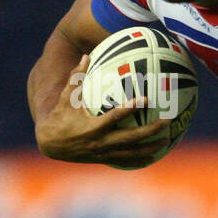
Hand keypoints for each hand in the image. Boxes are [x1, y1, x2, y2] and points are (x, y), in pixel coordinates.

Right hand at [34, 53, 168, 167]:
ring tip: (167, 140)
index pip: (116, 116)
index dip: (131, 107)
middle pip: (131, 137)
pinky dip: (139, 160)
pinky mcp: (104, 159)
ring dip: (150, 147)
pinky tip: (153, 156)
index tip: (146, 98)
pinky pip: (125, 161)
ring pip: (132, 152)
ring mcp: (104, 153)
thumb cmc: (60, 117)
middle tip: (167, 121)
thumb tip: (86, 56)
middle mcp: (101, 141)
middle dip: (151, 130)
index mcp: (93, 126)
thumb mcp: (66, 98)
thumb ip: (77, 78)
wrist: (50, 144)